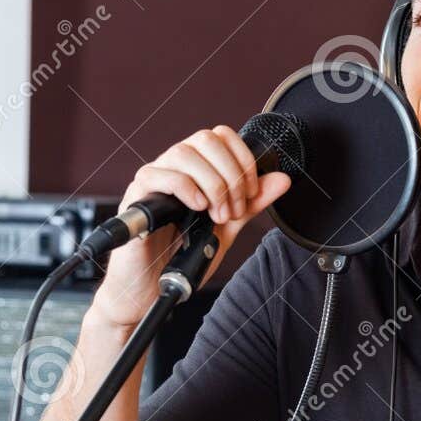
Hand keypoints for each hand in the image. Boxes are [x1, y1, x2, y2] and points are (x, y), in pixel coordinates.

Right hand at [93, 125, 290, 327]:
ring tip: (217, 216)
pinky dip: (187, 189)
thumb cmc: (185, 255)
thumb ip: (252, 203)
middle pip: (206, 138)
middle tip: (234, 210)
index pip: (222, 136)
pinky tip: (198, 209)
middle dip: (231, 174)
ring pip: (186, 153)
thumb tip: (282, 179)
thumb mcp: (228, 227)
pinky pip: (160, 175)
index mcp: (196, 167)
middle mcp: (174, 165)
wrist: (154, 284)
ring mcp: (155, 176)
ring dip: (212, 185)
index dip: (244, 160)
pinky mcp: (138, 193)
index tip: (250, 194)